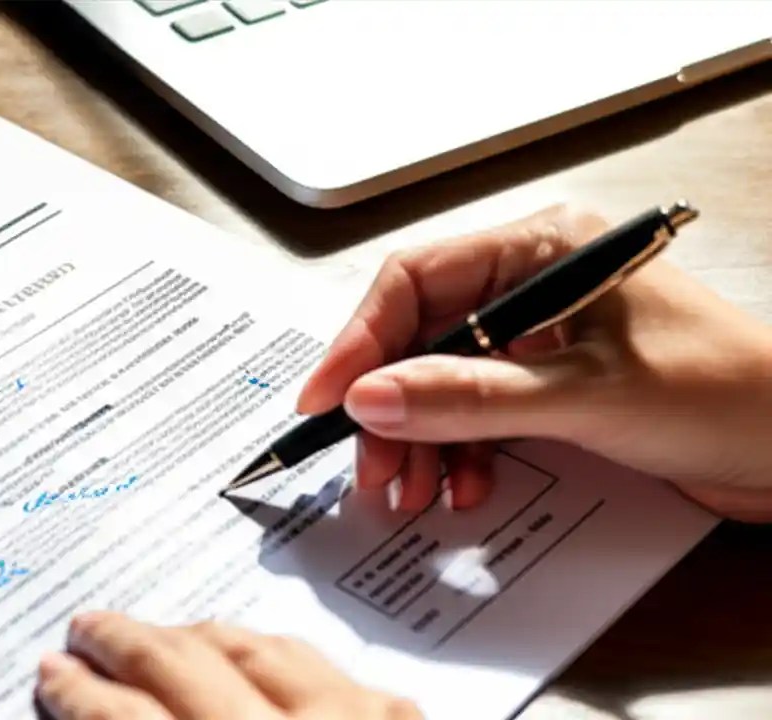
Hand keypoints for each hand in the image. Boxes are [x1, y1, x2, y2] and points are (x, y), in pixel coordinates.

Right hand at [35, 611, 421, 719]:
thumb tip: (100, 714)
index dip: (81, 696)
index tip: (54, 674)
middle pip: (184, 666)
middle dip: (124, 642)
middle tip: (88, 628)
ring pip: (258, 648)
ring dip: (197, 636)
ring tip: (159, 630)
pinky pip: (327, 666)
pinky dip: (277, 654)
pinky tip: (254, 648)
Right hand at [296, 204, 771, 521]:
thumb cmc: (725, 392)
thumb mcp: (582, 396)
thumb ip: (467, 398)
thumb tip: (370, 398)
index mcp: (540, 248)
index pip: (415, 280)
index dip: (358, 341)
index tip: (324, 399)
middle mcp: (532, 283)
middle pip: (420, 337)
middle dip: (390, 408)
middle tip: (372, 467)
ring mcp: (540, 335)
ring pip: (442, 380)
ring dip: (422, 440)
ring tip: (415, 492)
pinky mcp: (550, 383)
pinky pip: (476, 411)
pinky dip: (461, 452)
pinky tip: (466, 487)